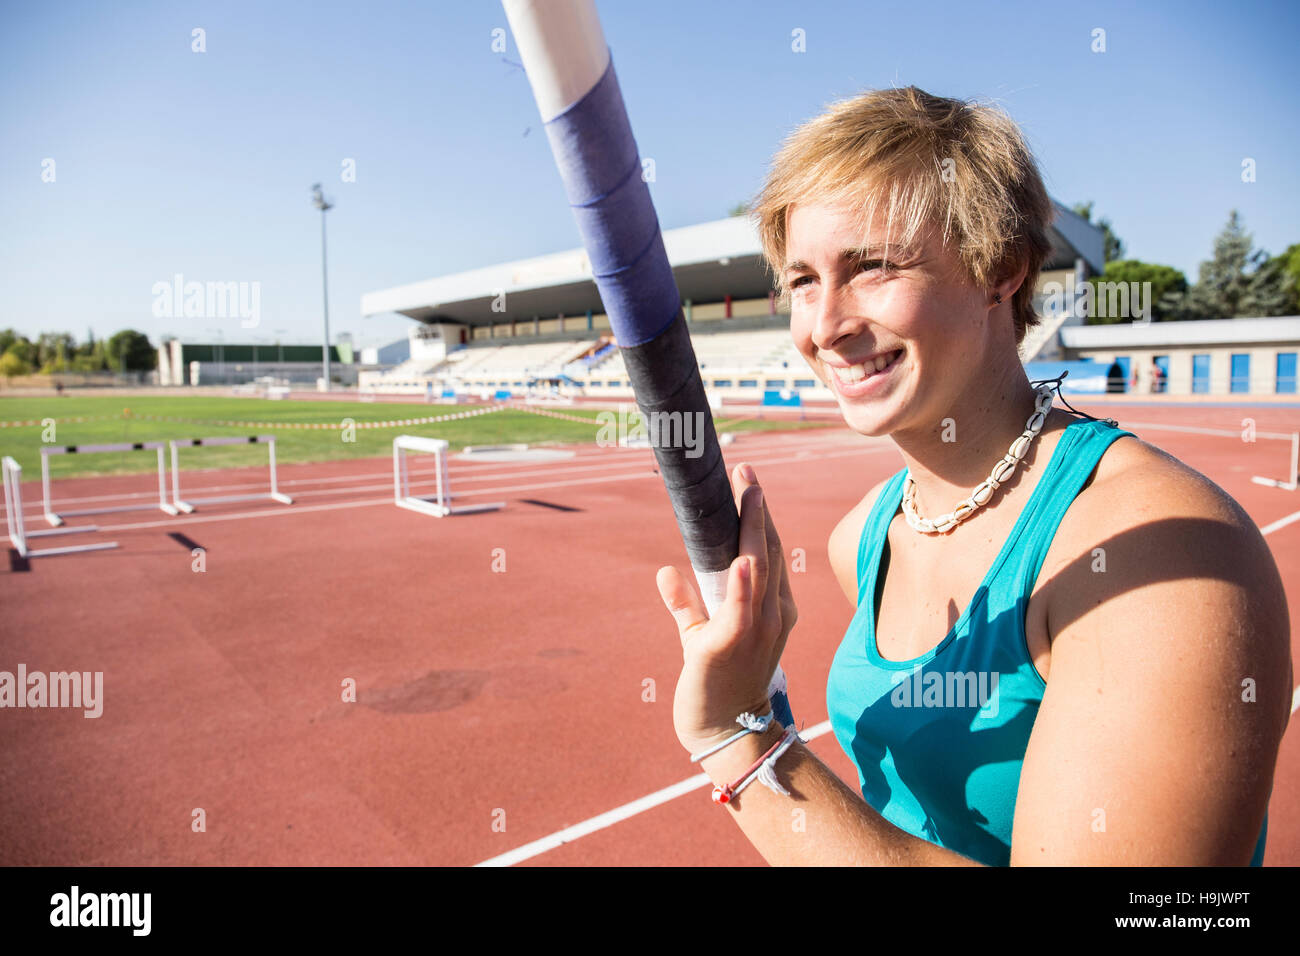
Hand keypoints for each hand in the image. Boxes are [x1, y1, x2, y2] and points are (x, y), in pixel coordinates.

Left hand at [656, 462, 798, 756]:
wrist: (724, 731)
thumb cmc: (717, 682)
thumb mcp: (701, 635)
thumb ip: (687, 603)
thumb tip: (667, 571)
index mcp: (774, 607)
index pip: (770, 550)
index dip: (760, 513)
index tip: (748, 481)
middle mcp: (773, 613)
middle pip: (768, 549)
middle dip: (757, 507)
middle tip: (744, 470)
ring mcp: (756, 628)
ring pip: (758, 566)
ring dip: (751, 527)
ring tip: (746, 492)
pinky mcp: (729, 644)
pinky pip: (740, 607)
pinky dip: (741, 583)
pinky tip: (739, 560)